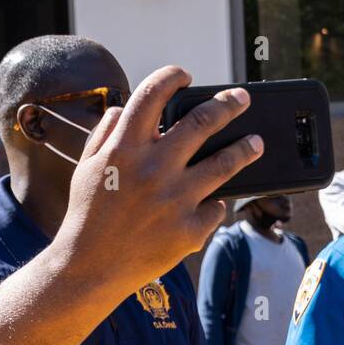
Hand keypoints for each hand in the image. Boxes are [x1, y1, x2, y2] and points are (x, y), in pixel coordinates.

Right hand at [53, 68, 262, 302]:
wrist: (89, 268)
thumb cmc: (87, 215)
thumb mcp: (86, 167)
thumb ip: (106, 133)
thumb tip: (127, 108)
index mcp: (125, 148)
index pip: (154, 94)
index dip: (173, 77)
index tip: (186, 76)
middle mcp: (154, 168)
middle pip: (203, 121)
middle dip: (228, 104)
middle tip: (242, 99)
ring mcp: (175, 200)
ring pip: (225, 163)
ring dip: (245, 148)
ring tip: (256, 142)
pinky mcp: (189, 230)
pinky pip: (215, 208)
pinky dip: (214, 204)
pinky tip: (211, 203)